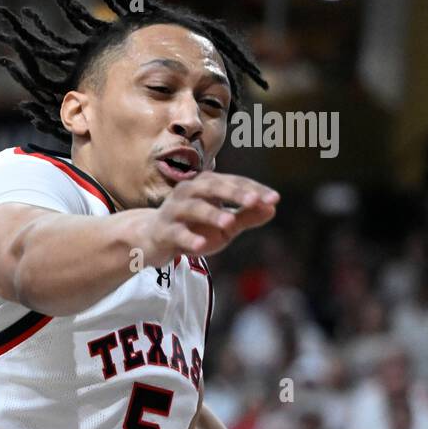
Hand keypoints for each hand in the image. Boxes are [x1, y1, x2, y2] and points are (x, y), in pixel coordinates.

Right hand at [143, 172, 277, 263]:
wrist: (153, 240)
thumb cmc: (194, 228)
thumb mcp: (224, 225)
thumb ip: (246, 216)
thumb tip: (272, 208)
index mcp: (206, 185)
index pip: (234, 183)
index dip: (254, 190)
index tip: (275, 199)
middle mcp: (188, 192)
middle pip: (212, 188)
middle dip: (234, 193)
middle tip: (254, 201)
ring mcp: (173, 210)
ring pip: (193, 208)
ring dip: (211, 213)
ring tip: (229, 222)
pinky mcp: (163, 231)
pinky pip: (176, 233)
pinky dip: (188, 238)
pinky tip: (200, 245)